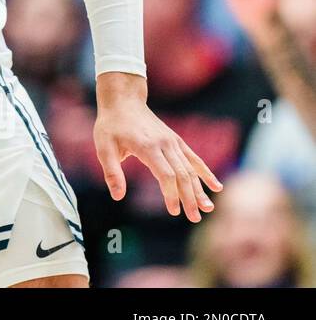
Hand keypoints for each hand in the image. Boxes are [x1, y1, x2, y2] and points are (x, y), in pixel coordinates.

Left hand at [93, 72, 222, 221]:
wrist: (124, 101)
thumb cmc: (111, 126)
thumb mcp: (103, 147)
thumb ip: (112, 172)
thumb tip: (117, 197)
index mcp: (147, 146)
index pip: (166, 174)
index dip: (171, 194)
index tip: (174, 211)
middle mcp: (165, 144)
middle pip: (182, 174)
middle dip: (190, 198)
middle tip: (195, 218)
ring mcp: (173, 142)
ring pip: (191, 168)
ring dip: (200, 189)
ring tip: (208, 209)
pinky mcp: (176, 140)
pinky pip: (194, 158)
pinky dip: (206, 173)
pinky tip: (216, 187)